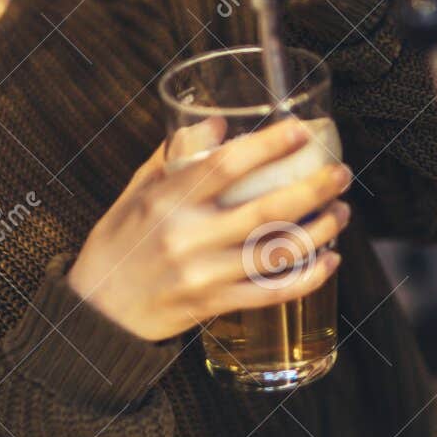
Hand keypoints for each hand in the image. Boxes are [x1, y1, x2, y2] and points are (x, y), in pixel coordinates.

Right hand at [66, 118, 352, 343]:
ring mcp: (204, 275)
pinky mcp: (214, 305)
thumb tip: (217, 123)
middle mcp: (188, 237)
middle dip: (313, 188)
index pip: (226, 166)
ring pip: (276, 252)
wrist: (95, 313)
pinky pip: (270, 293)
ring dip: (319, 231)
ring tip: (341, 211)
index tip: (300, 130)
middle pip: (266, 210)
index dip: (269, 145)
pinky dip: (307, 278)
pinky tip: (329, 260)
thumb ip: (174, 155)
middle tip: (341, 172)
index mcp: (168, 201)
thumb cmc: (118, 242)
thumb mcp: (136, 191)